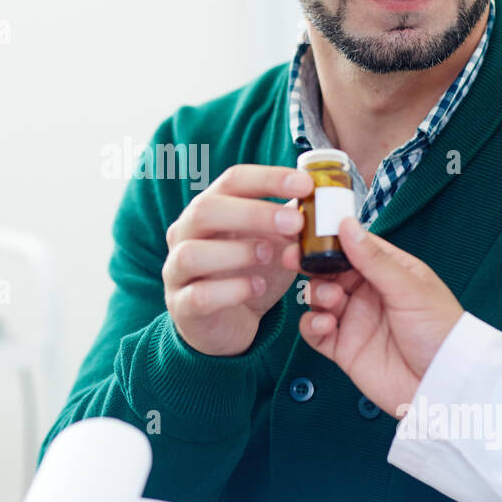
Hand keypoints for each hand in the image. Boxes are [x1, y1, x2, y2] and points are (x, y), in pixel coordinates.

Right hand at [164, 164, 312, 355]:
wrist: (227, 324)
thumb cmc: (249, 273)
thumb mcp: (274, 242)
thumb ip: (291, 222)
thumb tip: (325, 200)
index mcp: (209, 208)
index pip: (232, 180)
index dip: (268, 178)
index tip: (306, 184)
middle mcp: (184, 234)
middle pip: (206, 210)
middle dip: (253, 213)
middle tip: (295, 224)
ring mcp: (177, 270)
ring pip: (192, 253)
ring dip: (237, 252)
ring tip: (270, 256)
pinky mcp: (182, 306)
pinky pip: (199, 296)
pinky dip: (232, 291)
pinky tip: (257, 288)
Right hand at [298, 216, 464, 414]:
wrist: (441, 385)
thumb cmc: (440, 332)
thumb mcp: (410, 289)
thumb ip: (374, 259)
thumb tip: (347, 225)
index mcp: (389, 271)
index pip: (354, 245)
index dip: (330, 237)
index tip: (309, 232)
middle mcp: (368, 293)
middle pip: (329, 270)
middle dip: (311, 264)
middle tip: (297, 260)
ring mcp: (354, 320)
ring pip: (318, 297)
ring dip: (316, 294)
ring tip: (331, 301)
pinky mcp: (343, 347)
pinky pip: (315, 331)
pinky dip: (312, 325)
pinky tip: (325, 325)